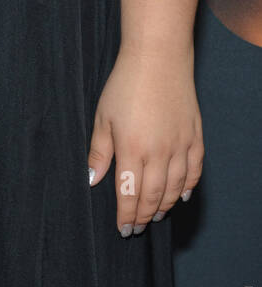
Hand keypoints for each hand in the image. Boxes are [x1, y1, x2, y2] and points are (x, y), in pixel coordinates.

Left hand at [87, 45, 203, 235]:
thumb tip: (93, 179)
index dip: (126, 215)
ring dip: (165, 206)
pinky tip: (181, 195)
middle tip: (138, 228)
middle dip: (145, 216)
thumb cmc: (125, 84)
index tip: (123, 229)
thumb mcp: (103, 116)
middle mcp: (159, 152)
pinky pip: (195, 170)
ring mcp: (180, 145)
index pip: (129, 194)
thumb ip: (100, 151)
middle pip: (153, 196)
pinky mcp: (195, 136)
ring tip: (156, 215)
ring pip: (175, 188)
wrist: (157, 57)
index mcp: (132, 148)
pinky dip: (189, 187)